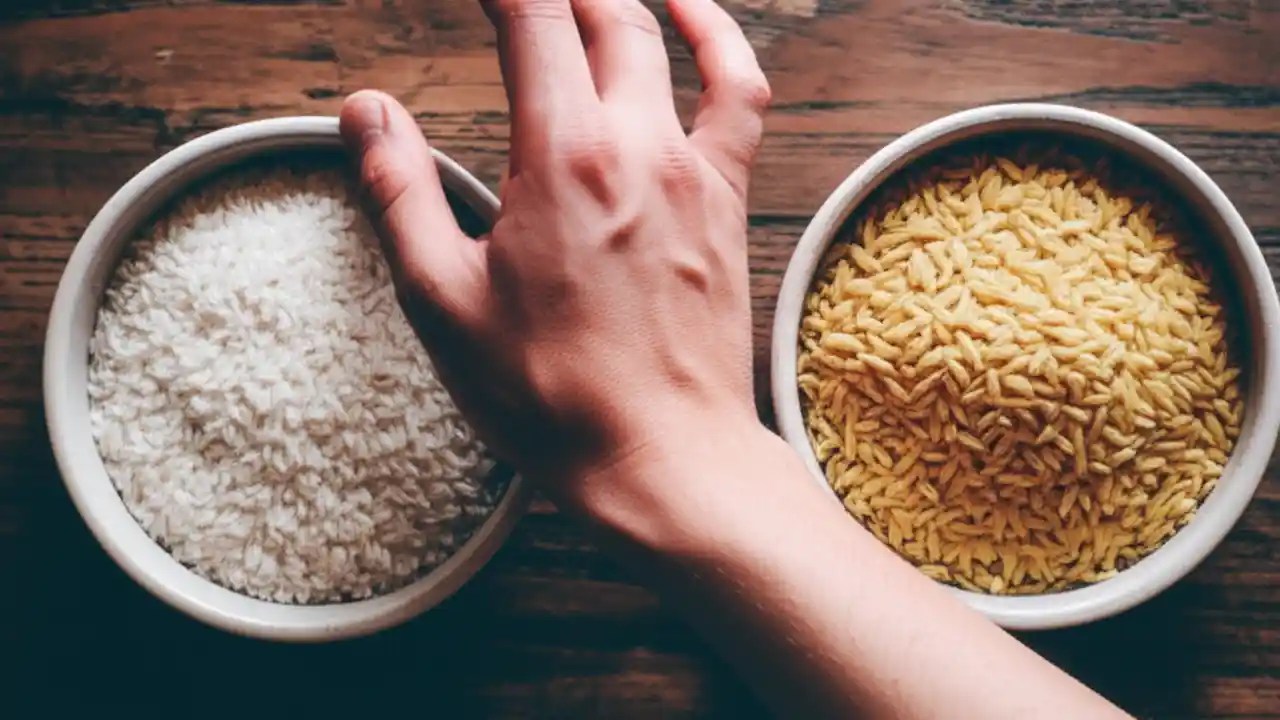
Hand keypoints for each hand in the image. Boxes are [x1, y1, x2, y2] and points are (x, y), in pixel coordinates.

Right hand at [340, 0, 769, 505]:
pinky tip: (692, 19)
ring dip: (616, 0)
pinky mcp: (725, 200)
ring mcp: (692, 167)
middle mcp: (635, 143)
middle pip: (597, 15)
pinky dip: (718, 40)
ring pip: (661, 42)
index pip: (531, 17)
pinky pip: (738, 94)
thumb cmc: (551, 395)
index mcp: (560, 158)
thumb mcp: (444, 302)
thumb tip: (366, 110)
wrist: (664, 458)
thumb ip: (400, 192)